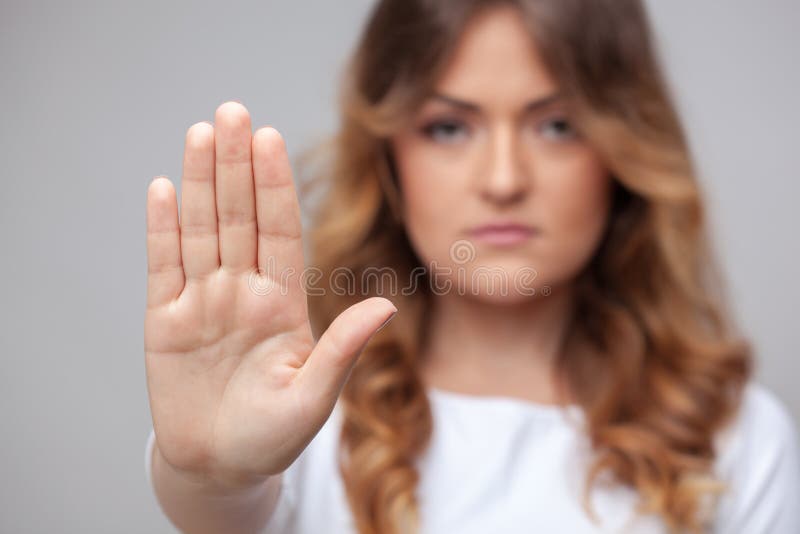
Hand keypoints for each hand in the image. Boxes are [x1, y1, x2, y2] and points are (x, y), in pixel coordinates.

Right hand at [144, 101, 395, 490]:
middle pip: (238, 217)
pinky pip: (163, 267)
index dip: (275, 186)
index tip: (272, 139)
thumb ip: (342, 350)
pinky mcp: (165, 322)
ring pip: (201, 230)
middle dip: (235, 166)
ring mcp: (203, 302)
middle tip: (234, 111)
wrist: (221, 465)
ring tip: (201, 133)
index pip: (279, 231)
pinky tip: (163, 189)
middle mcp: (243, 291)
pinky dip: (161, 230)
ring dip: (198, 182)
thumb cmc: (272, 436)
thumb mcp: (313, 397)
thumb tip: (385, 306)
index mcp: (282, 304)